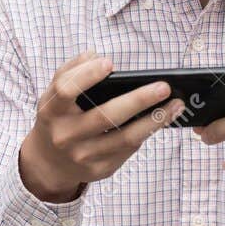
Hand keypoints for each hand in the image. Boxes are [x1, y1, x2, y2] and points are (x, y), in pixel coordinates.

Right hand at [18, 51, 184, 202]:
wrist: (49, 163)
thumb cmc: (58, 119)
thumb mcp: (53, 94)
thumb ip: (71, 71)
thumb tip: (95, 56)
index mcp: (52, 111)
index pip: (67, 90)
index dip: (88, 75)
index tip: (110, 63)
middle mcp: (66, 135)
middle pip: (105, 116)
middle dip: (138, 100)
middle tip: (163, 87)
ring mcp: (83, 156)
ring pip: (125, 138)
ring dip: (155, 121)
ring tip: (175, 105)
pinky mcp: (100, 169)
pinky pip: (128, 150)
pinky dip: (146, 132)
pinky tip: (160, 120)